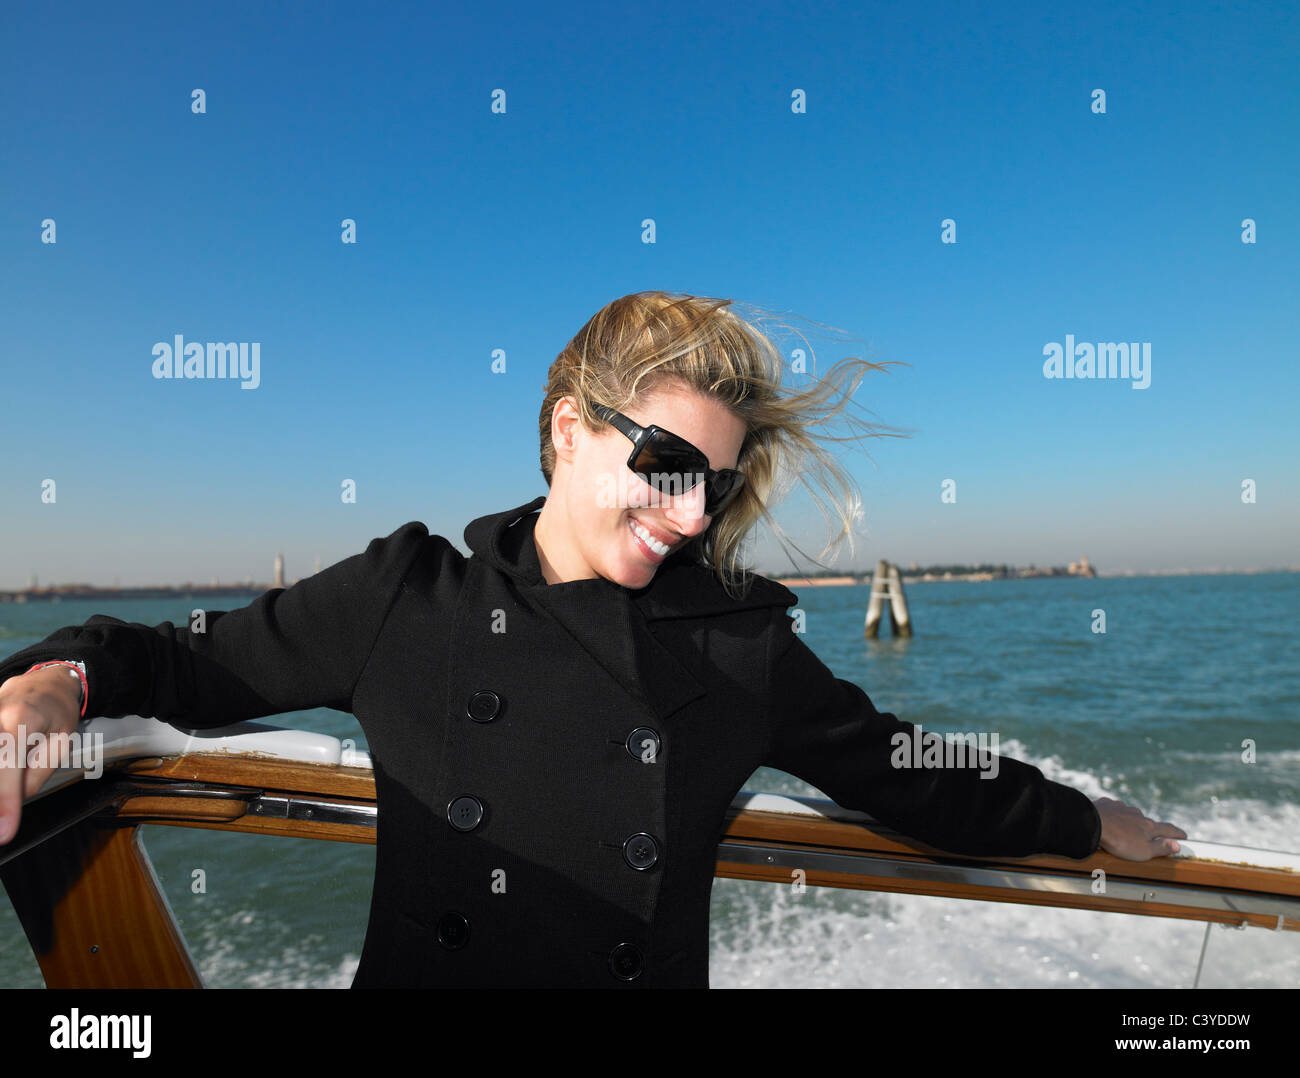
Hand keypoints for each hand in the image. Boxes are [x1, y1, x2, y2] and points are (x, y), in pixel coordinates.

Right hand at [0, 667, 83, 844]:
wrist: (46, 681)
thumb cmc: (58, 711)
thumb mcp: (62, 742)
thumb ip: (36, 773)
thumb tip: (14, 801)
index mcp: (21, 720)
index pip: (8, 767)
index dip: (6, 802)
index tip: (4, 831)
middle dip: (0, 797)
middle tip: (4, 825)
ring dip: (1, 787)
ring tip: (8, 806)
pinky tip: (7, 787)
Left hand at [1093, 796, 1186, 860]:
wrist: (1091, 823)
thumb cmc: (1119, 841)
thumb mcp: (1144, 851)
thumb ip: (1161, 848)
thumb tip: (1177, 845)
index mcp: (1149, 826)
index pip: (1168, 829)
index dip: (1177, 833)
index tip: (1184, 836)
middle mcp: (1137, 814)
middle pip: (1148, 822)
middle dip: (1150, 828)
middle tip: (1150, 836)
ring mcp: (1121, 807)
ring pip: (1130, 814)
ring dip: (1131, 821)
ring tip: (1127, 830)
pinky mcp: (1106, 804)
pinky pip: (1114, 809)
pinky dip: (1114, 815)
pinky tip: (1110, 819)